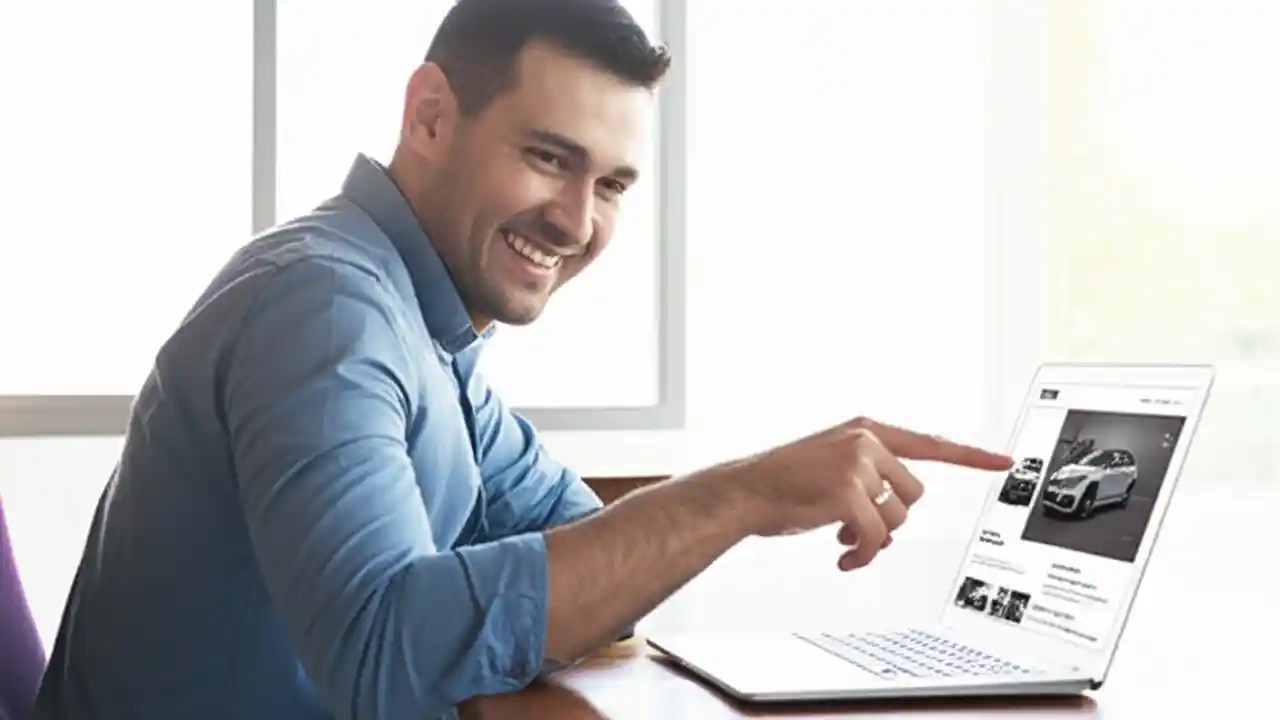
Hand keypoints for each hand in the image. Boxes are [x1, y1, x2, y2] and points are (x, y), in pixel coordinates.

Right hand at [732, 416, 1012, 570]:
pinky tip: (843, 557)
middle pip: (913, 493)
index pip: (931, 443)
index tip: (1005, 462)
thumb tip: (892, 522)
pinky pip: (874, 537)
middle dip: (888, 516)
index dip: (972, 456)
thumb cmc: (784, 482)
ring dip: (873, 537)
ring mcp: (857, 463)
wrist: (745, 490)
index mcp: (867, 428)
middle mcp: (866, 440)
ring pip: (898, 517)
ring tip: (844, 538)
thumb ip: (869, 475)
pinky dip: (861, 554)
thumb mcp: (831, 462)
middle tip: (855, 526)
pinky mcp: (847, 492)